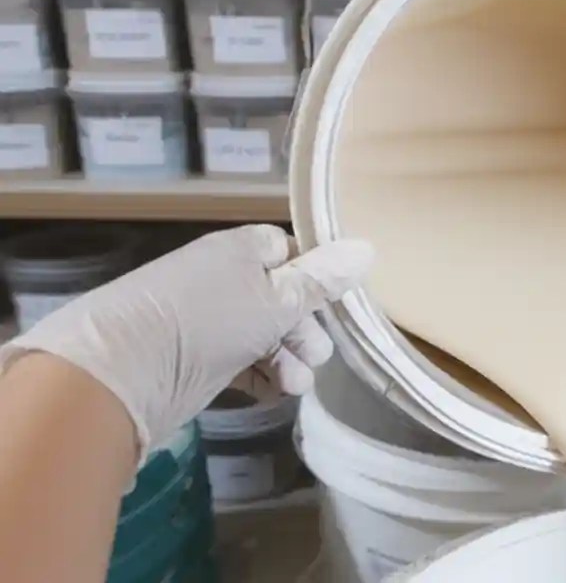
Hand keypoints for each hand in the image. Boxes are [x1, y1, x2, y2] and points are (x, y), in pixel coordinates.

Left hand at [0, 225, 372, 461]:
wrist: (120, 373)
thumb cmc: (207, 323)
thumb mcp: (276, 300)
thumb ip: (322, 281)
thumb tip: (369, 247)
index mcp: (242, 251)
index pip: (291, 251)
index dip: (317, 276)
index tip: (337, 304)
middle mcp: (224, 279)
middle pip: (283, 297)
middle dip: (307, 328)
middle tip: (317, 356)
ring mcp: (207, 321)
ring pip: (264, 334)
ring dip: (289, 358)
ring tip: (295, 385)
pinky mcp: (195, 359)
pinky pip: (242, 361)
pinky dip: (262, 375)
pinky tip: (274, 393)